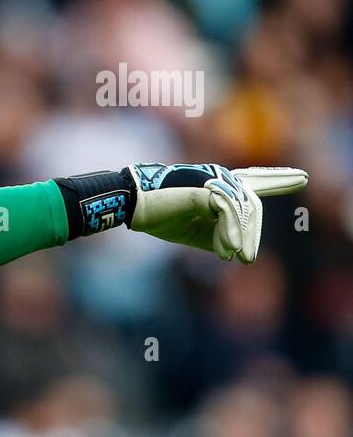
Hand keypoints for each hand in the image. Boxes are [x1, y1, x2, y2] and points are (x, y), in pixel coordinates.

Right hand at [128, 163, 308, 262]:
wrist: (134, 206)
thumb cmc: (159, 216)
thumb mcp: (195, 232)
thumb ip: (219, 236)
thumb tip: (238, 250)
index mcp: (219, 186)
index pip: (254, 180)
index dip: (279, 179)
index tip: (302, 177)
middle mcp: (221, 179)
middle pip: (252, 206)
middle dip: (254, 234)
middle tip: (247, 259)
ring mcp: (215, 182)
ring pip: (244, 211)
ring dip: (243, 239)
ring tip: (239, 259)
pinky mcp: (207, 190)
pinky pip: (229, 214)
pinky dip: (231, 234)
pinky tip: (231, 251)